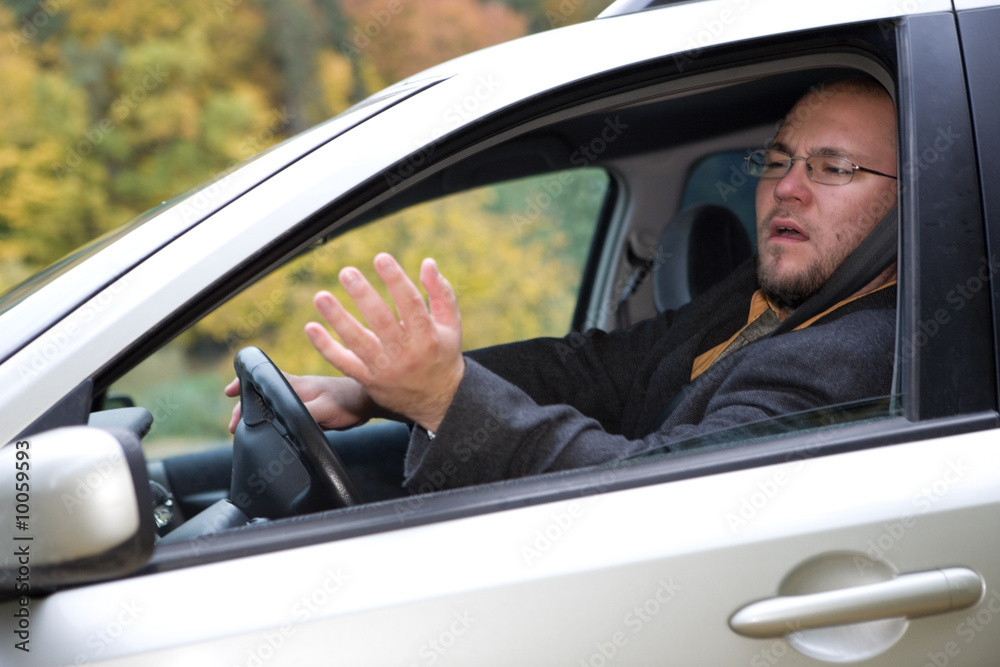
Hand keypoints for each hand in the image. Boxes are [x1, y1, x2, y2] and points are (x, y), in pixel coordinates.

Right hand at [224, 373, 373, 433]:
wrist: (368, 402)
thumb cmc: (349, 402)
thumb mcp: (324, 410)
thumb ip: (303, 413)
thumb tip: (282, 422)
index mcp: (296, 385)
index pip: (264, 378)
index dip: (244, 383)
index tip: (229, 392)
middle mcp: (296, 388)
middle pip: (263, 392)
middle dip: (245, 405)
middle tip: (234, 425)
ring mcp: (303, 396)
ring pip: (272, 401)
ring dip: (257, 411)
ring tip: (245, 426)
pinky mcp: (310, 406)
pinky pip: (284, 409)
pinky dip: (271, 416)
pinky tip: (270, 427)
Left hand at [304, 253, 463, 431]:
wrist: (438, 401)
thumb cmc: (443, 354)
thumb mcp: (451, 325)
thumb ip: (440, 293)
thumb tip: (427, 263)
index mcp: (428, 336)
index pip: (410, 304)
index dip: (396, 280)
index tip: (381, 258)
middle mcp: (406, 353)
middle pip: (381, 320)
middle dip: (363, 295)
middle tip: (347, 272)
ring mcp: (385, 368)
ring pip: (358, 341)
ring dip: (338, 318)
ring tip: (321, 296)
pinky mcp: (368, 380)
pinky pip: (344, 363)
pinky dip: (325, 347)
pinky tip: (311, 328)